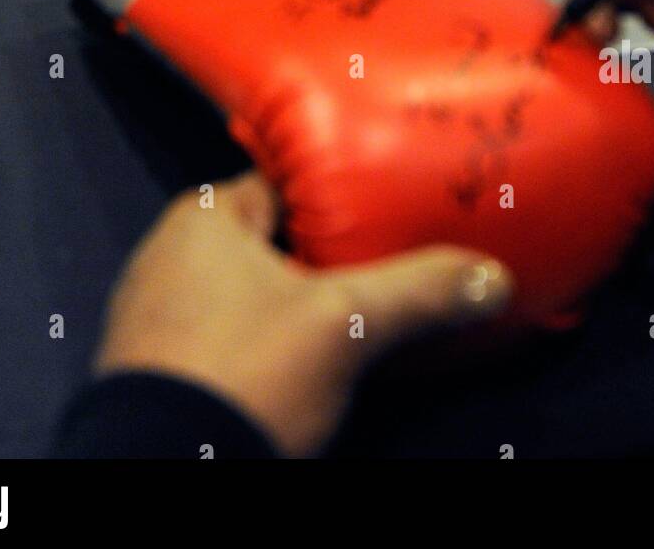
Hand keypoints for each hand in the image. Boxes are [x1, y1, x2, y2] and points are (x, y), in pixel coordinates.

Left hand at [95, 172, 512, 455]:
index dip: (343, 189)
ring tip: (361, 311)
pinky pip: (231, 335)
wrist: (166, 475)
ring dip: (299, 303)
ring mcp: (159, 316)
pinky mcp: (163, 370)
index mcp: (203, 217)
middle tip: (390, 256)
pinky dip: (270, 342)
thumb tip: (494, 277)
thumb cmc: (245, 371)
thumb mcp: (345, 324)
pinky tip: (312, 361)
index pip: (288, 179)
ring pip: (251, 292)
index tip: (393, 199)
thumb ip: (419, 291)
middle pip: (274, 238)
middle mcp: (170, 254)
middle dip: (327, 251)